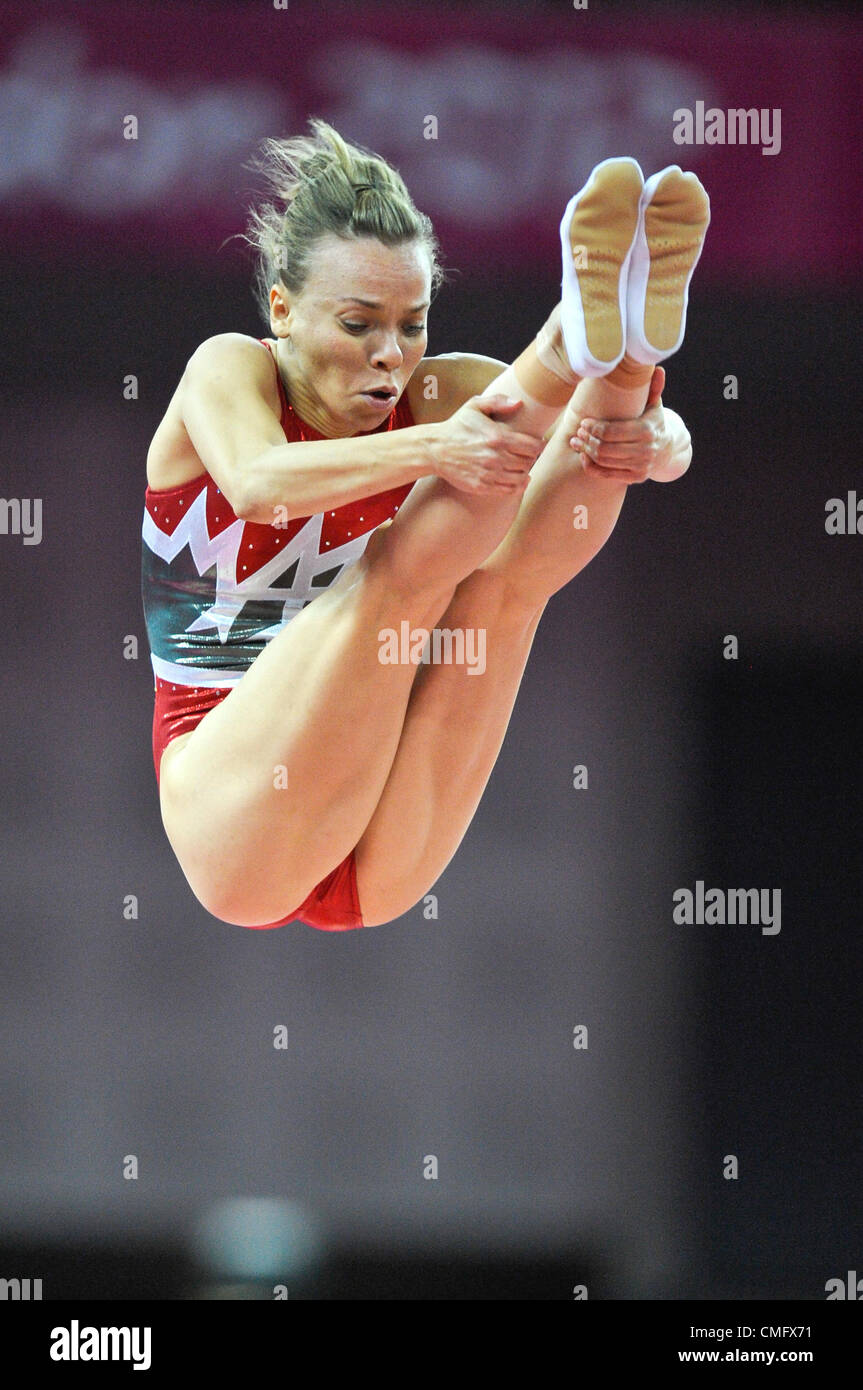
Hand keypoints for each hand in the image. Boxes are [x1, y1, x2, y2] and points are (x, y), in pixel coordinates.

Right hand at [429, 393, 543, 494]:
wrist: (435, 449)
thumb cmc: (457, 426)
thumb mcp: (474, 406)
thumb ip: (497, 401)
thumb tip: (519, 403)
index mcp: (498, 437)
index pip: (532, 446)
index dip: (539, 445)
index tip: (537, 444)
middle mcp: (496, 457)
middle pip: (528, 462)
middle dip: (531, 458)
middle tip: (528, 455)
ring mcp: (489, 474)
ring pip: (520, 477)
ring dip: (524, 472)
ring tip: (521, 466)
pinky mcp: (482, 486)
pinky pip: (509, 490)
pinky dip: (517, 486)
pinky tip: (516, 479)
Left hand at [570, 367, 677, 482]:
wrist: (667, 449)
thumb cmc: (653, 422)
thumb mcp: (654, 405)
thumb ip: (653, 388)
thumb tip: (657, 369)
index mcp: (646, 430)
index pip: (611, 432)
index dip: (594, 428)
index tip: (583, 422)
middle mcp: (645, 451)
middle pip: (605, 448)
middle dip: (587, 440)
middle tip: (577, 432)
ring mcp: (640, 466)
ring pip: (604, 461)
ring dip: (586, 452)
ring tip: (576, 442)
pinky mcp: (634, 478)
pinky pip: (606, 475)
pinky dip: (591, 467)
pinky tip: (584, 456)